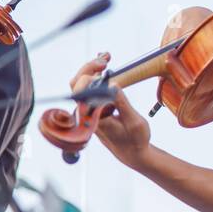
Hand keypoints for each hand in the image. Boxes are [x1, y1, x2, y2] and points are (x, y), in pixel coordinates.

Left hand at [70, 53, 151, 168]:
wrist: (134, 153)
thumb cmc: (135, 140)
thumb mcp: (133, 122)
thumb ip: (121, 103)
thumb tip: (113, 85)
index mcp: (93, 118)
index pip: (80, 92)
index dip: (89, 75)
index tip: (105, 67)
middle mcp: (87, 114)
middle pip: (77, 85)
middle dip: (89, 68)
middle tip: (106, 59)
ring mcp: (90, 111)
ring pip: (83, 86)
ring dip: (93, 70)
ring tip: (106, 58)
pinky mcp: (96, 109)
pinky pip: (91, 90)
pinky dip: (98, 76)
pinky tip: (106, 66)